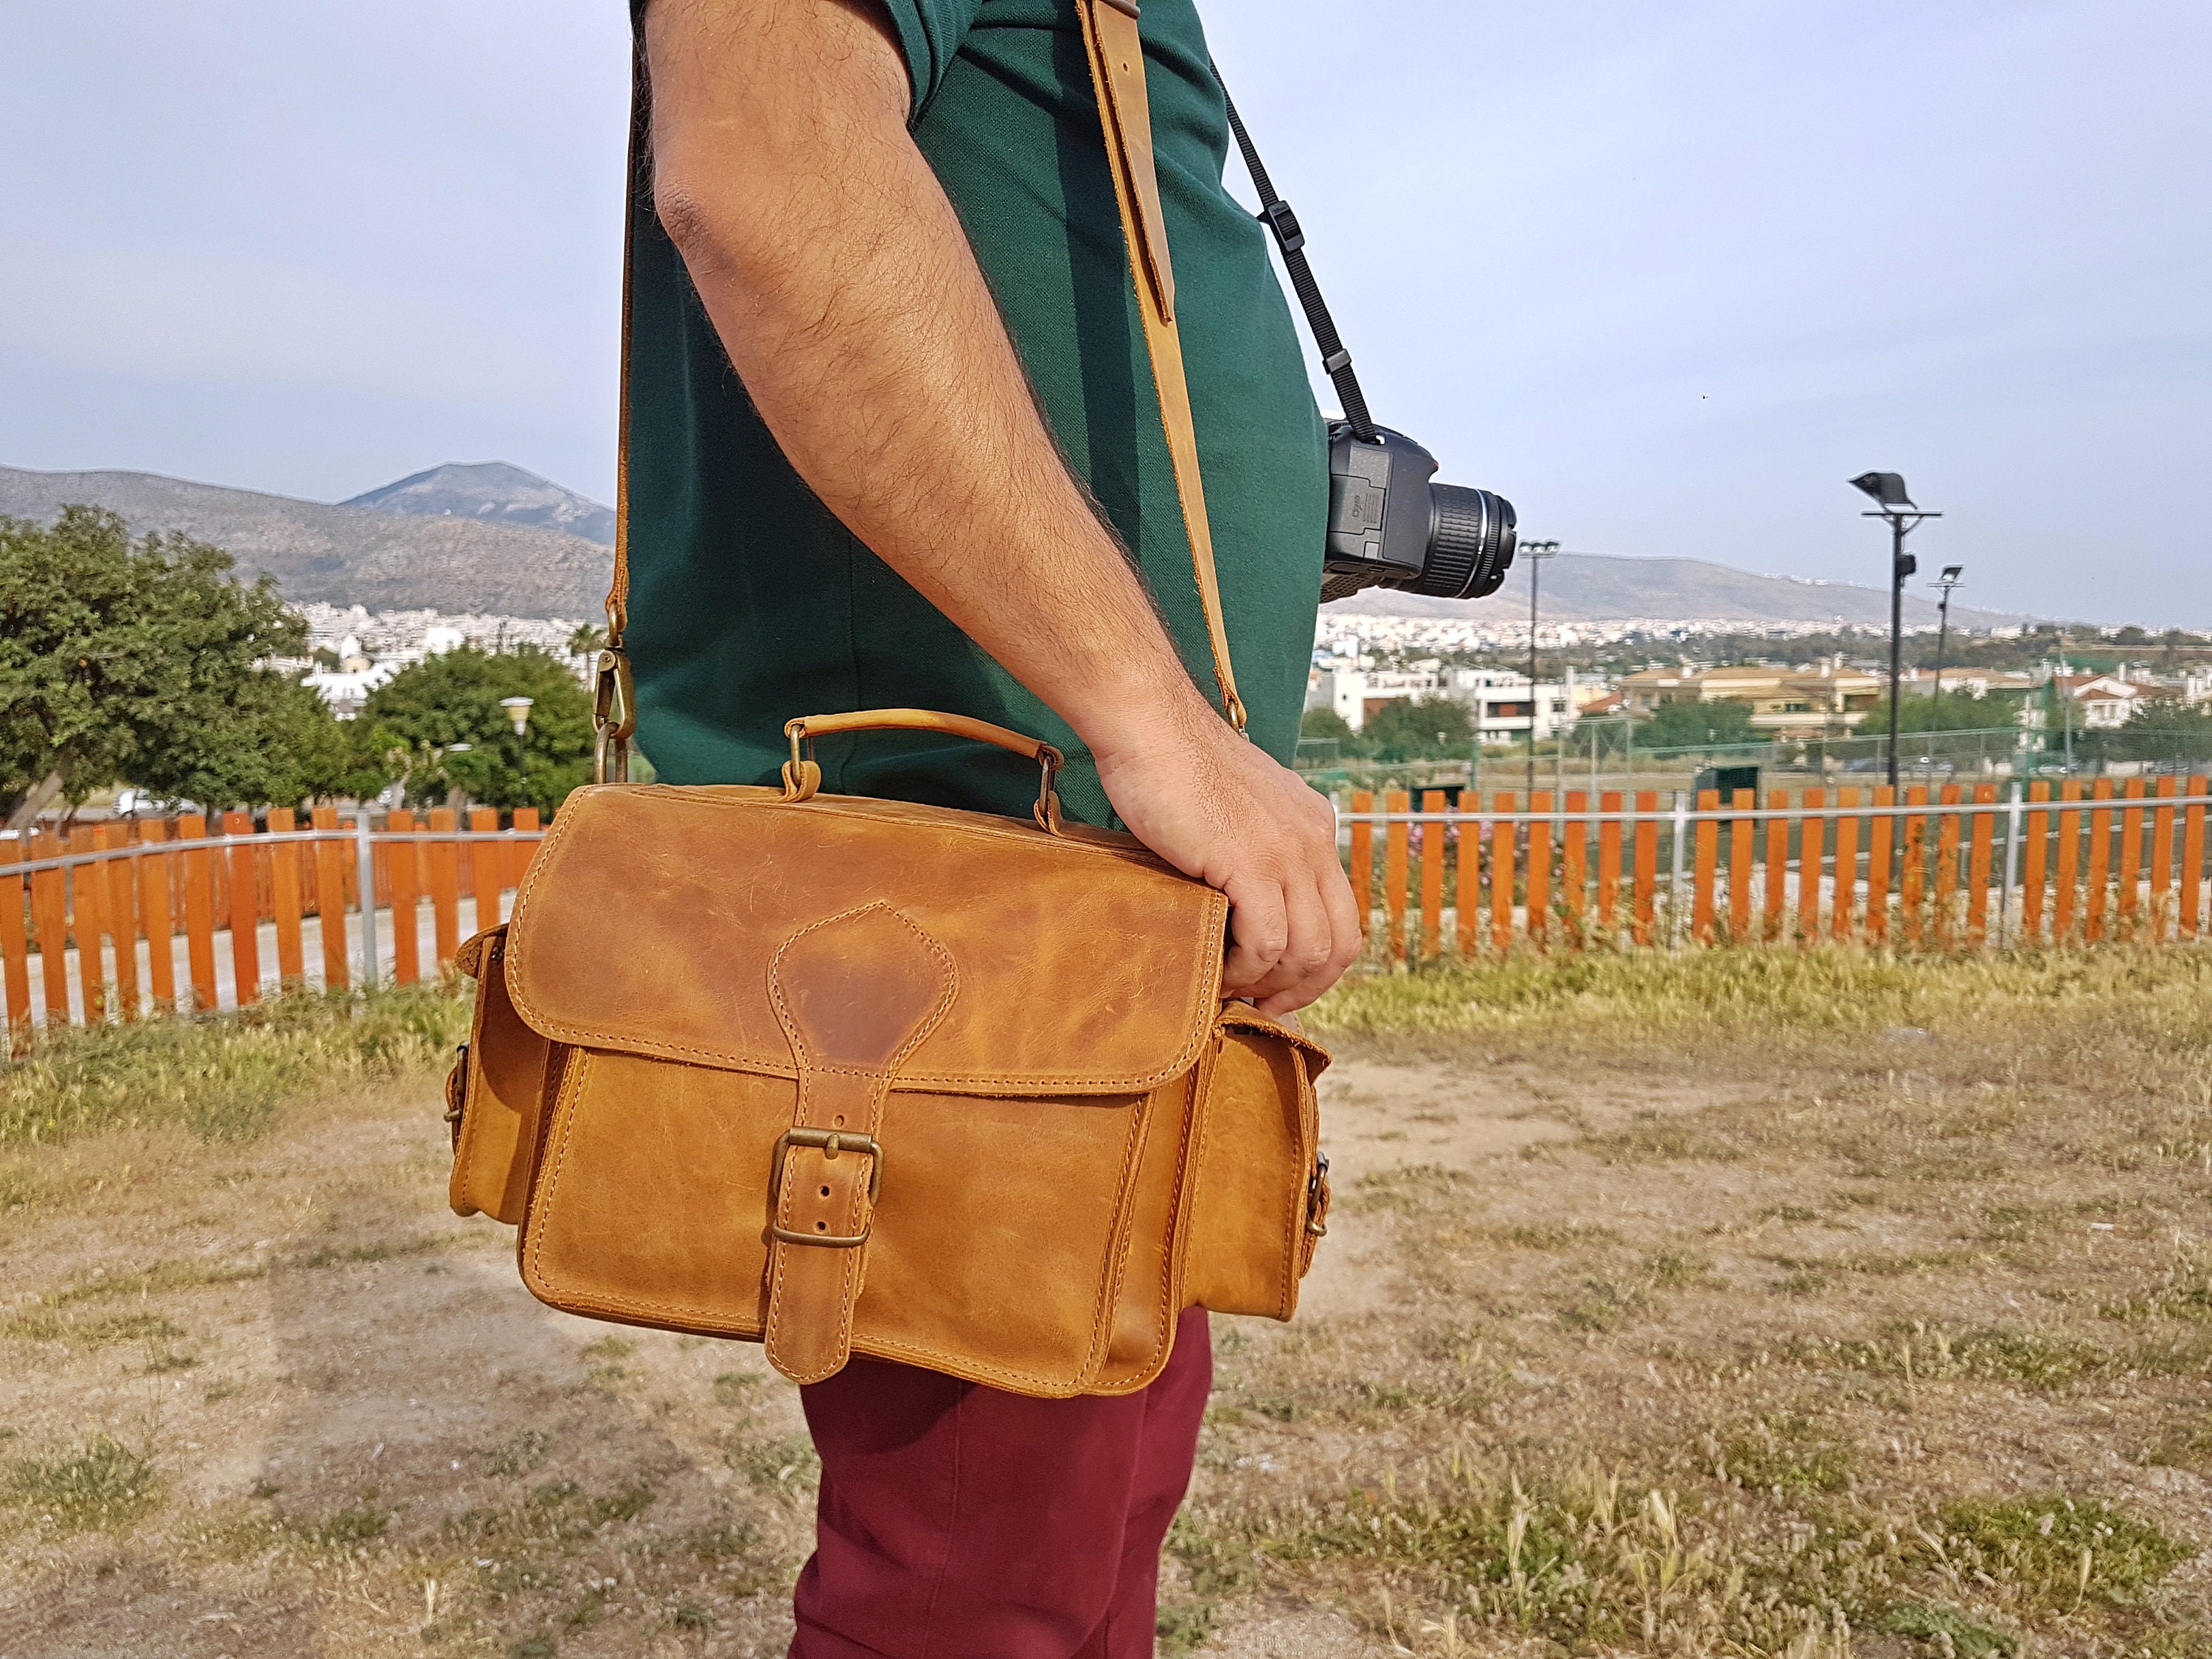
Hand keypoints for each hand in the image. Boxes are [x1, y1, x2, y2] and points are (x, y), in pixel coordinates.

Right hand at [1091, 692, 1362, 1015]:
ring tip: (1231, 987)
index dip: (1316, 965)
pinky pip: (1267, 941)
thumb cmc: (1170, 761)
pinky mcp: (1252, 862)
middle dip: (1304, 988)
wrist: (1149, 724)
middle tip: (1261, 1005)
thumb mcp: (1233, 806)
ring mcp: (1287, 852)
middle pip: (1340, 942)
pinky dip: (1244, 968)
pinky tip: (1216, 967)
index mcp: (1313, 826)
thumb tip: (1234, 899)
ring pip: (1308, 950)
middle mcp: (1313, 840)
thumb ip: (1250, 845)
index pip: (1343, 916)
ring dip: (1271, 983)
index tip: (1279, 986)